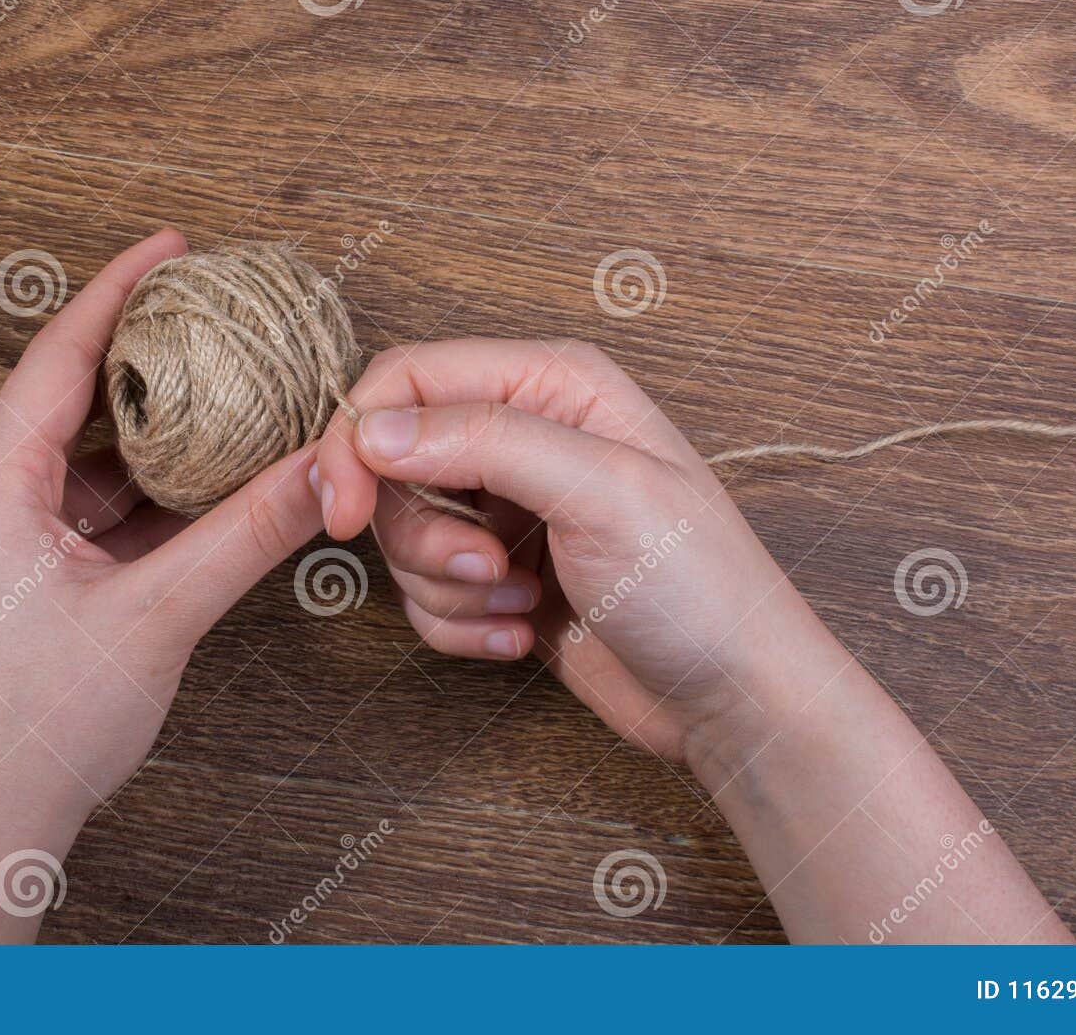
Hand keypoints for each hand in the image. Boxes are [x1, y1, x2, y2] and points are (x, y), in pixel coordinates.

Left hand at [0, 229, 321, 942]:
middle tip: (215, 314)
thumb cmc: (35, 728)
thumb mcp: (160, 615)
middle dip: (145, 354)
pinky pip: (86, 507)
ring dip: (151, 429)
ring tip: (223, 393)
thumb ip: (247, 534)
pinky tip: (201, 485)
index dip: (118, 288)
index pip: (58, 354)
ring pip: (83, 457)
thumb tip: (323, 471)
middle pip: (70, 395)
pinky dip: (143, 490)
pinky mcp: (18, 578)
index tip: (173, 244)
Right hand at [314, 338, 806, 763]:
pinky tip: (521, 635)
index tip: (344, 511)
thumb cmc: (699, 585)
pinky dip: (458, 623)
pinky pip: (426, 591)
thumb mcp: (600, 493)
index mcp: (553, 384)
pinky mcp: (502, 575)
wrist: (731, 698)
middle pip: (394, 459)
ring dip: (445, 584)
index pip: (409, 377)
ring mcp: (512, 508)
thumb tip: (373, 429)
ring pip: (404, 532)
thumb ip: (485, 441)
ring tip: (520, 602)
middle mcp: (527, 434)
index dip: (359, 437)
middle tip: (484, 567)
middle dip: (420, 531)